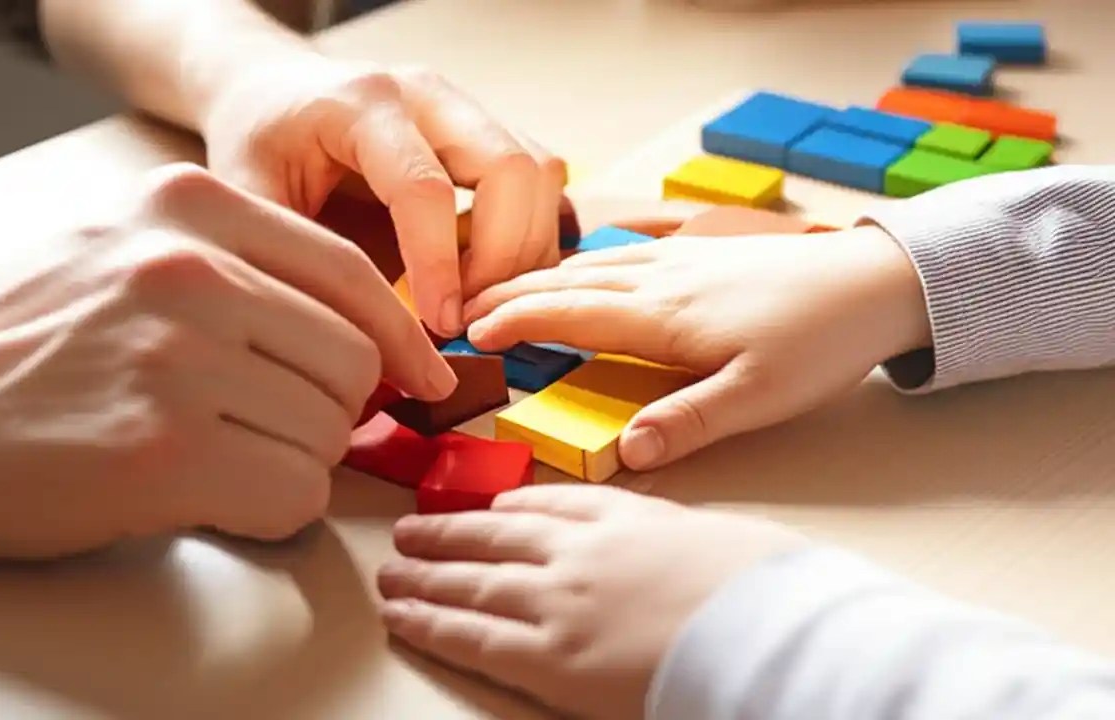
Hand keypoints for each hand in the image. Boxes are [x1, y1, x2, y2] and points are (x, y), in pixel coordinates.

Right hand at [0, 164, 455, 557]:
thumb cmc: (14, 341)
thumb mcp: (122, 253)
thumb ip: (238, 274)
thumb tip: (362, 339)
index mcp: (186, 208)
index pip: (349, 274)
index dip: (398, 339)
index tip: (418, 378)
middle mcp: (187, 270)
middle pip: (352, 361)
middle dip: (333, 410)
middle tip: (273, 431)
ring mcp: (177, 360)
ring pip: (329, 433)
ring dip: (293, 461)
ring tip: (217, 459)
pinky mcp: (162, 454)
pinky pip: (294, 495)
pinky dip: (271, 511)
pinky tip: (209, 499)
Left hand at [199, 54, 566, 336]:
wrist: (274, 89)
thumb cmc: (259, 142)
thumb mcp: (250, 195)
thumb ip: (296, 254)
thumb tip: (350, 335)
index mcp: (363, 105)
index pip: (425, 187)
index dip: (440, 265)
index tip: (441, 326)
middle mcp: (428, 95)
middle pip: (511, 168)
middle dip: (503, 257)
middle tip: (470, 318)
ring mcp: (466, 106)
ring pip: (539, 172)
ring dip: (526, 249)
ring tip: (483, 304)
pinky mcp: (487, 128)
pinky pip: (540, 179)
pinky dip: (531, 235)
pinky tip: (491, 278)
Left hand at [377, 484, 806, 718]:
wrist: (767, 633)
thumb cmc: (764, 589)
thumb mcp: (724, 537)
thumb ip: (676, 536)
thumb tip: (672, 545)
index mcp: (625, 515)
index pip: (552, 502)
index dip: (510, 504)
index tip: (489, 505)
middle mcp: (579, 550)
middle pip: (496, 536)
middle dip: (448, 534)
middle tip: (411, 532)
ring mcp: (558, 600)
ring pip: (472, 582)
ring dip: (424, 576)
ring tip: (392, 572)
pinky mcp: (547, 658)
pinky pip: (473, 636)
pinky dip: (430, 623)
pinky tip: (401, 615)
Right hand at [464, 226, 931, 468]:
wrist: (877, 280)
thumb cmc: (820, 343)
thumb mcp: (759, 398)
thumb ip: (688, 422)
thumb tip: (626, 454)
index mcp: (664, 318)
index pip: (571, 316)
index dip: (517, 322)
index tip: (471, 332)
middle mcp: (661, 280)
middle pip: (569, 282)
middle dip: (512, 292)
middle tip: (464, 305)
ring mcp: (681, 259)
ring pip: (592, 261)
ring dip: (542, 274)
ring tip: (506, 285)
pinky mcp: (702, 251)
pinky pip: (623, 250)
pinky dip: (585, 259)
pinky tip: (585, 263)